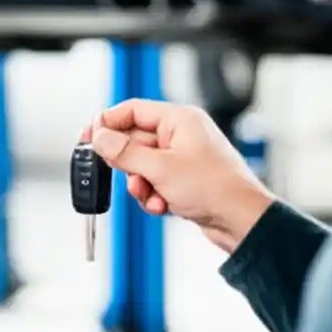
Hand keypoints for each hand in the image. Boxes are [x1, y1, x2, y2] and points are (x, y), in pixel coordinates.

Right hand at [80, 99, 275, 253]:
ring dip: (140, 184)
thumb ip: (124, 152)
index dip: (108, 123)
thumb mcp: (160, 168)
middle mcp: (181, 134)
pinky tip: (163, 206)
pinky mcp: (183, 180)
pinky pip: (154, 182)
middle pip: (135, 140)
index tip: (89, 137)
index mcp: (179, 119)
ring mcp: (182, 158)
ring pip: (142, 165)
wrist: (242, 221)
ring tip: (151, 195)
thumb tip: (99, 137)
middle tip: (123, 174)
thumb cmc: (214, 188)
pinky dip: (153, 195)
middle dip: (128, 164)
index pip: (132, 110)